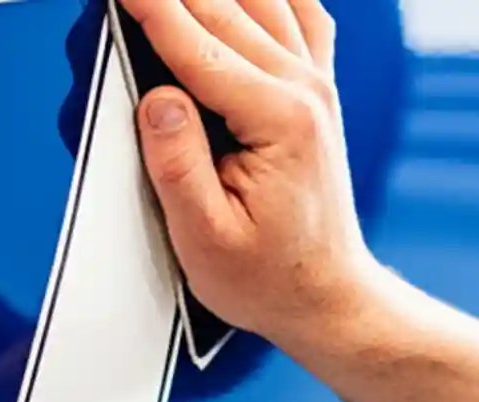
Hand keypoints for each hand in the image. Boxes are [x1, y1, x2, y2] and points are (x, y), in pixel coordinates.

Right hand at [121, 0, 381, 343]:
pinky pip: (301, 15)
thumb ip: (177, 165)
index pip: (198, 47)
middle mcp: (306, 91)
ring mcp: (317, 85)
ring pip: (264, 1)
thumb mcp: (205, 238)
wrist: (326, 296)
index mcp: (279, 122)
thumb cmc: (267, 277)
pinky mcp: (317, 90)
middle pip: (227, 10)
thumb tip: (155, 98)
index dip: (152, 9)